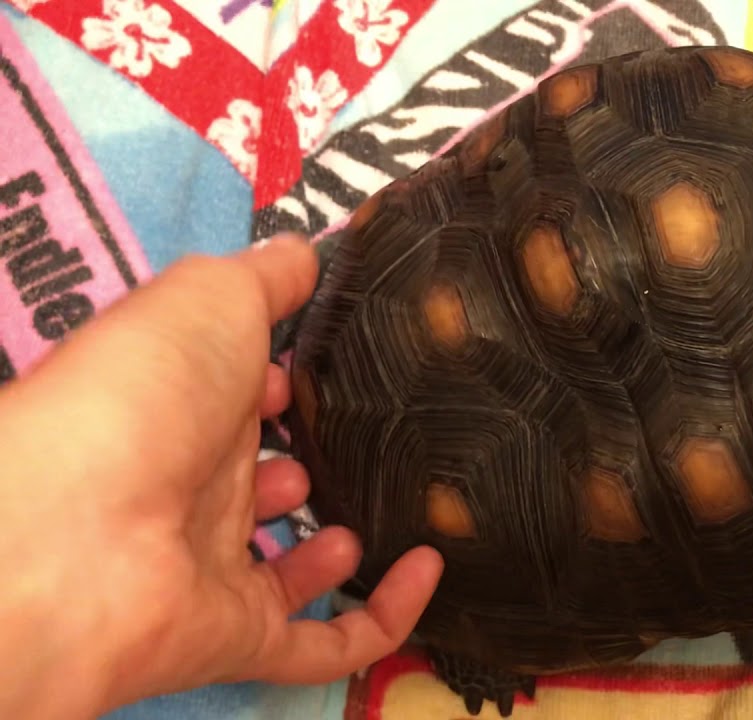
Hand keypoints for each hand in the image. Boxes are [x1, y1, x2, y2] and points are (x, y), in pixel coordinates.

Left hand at [0, 234, 442, 717]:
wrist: (82, 527)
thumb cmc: (145, 393)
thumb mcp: (211, 297)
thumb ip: (266, 276)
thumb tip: (306, 251)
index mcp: (182, 404)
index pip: (235, 394)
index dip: (279, 375)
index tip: (329, 360)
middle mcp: (193, 485)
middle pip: (262, 477)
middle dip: (312, 456)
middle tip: (369, 435)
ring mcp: (214, 565)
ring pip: (285, 563)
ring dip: (337, 535)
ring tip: (376, 500)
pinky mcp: (239, 635)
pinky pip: (323, 643)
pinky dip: (383, 614)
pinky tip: (426, 569)